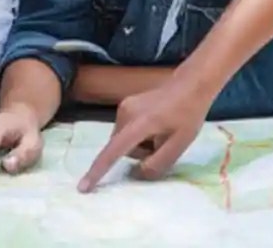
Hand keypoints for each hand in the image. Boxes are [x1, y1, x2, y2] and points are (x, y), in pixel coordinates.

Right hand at [78, 78, 212, 191]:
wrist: (190, 86)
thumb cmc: (188, 115)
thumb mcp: (180, 145)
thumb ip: (158, 163)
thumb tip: (137, 173)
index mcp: (141, 123)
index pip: (114, 151)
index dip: (98, 172)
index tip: (83, 187)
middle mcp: (126, 113)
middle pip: (122, 148)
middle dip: (139, 154)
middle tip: (163, 144)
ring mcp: (124, 107)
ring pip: (123, 141)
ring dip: (140, 145)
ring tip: (161, 133)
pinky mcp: (125, 105)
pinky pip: (126, 131)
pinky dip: (138, 136)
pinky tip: (156, 126)